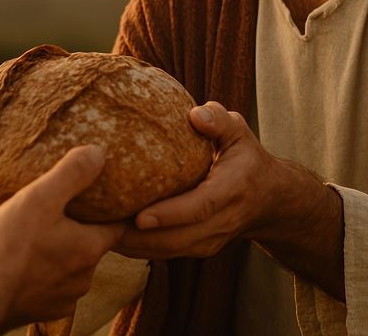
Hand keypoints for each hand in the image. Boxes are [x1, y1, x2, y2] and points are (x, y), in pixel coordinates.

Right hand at [0, 145, 126, 333]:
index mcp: (90, 248)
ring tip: (36, 234)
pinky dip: (40, 273)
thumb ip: (72, 174)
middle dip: (79, 229)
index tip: (104, 198)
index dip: (111, 210)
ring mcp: (62, 298)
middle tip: (60, 211)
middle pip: (91, 245)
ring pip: (69, 267)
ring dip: (58, 252)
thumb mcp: (40, 198)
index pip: (117, 226)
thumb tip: (98, 154)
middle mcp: (83, 278)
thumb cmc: (7, 248)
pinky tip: (20, 261)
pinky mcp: (41, 311)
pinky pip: (48, 286)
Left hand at [115, 101, 285, 258]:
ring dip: (133, 245)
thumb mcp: (239, 132)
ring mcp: (212, 240)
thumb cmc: (246, 157)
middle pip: (179, 238)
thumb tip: (194, 114)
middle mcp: (223, 221)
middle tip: (100, 227)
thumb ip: (219, 120)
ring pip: (169, 250)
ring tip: (97, 231)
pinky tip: (110, 235)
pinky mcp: (200, 249)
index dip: (171, 214)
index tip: (139, 215)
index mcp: (233, 189)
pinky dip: (138, 248)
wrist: (269, 198)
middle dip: (139, 237)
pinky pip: (166, 253)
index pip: (201, 207)